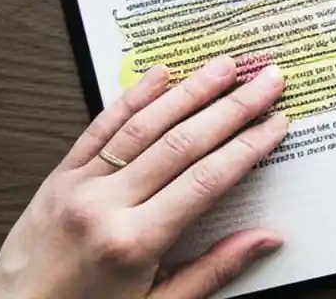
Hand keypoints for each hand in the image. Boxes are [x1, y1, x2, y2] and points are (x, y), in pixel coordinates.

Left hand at [0, 57, 289, 298]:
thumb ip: (213, 270)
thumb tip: (267, 238)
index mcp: (134, 242)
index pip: (207, 180)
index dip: (248, 147)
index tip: (277, 123)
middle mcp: (106, 206)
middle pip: (183, 143)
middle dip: (232, 108)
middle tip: (267, 81)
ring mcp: (79, 186)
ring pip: (144, 126)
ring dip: (189, 91)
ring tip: (224, 66)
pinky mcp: (58, 178)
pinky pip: (99, 129)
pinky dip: (131, 98)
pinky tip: (159, 74)